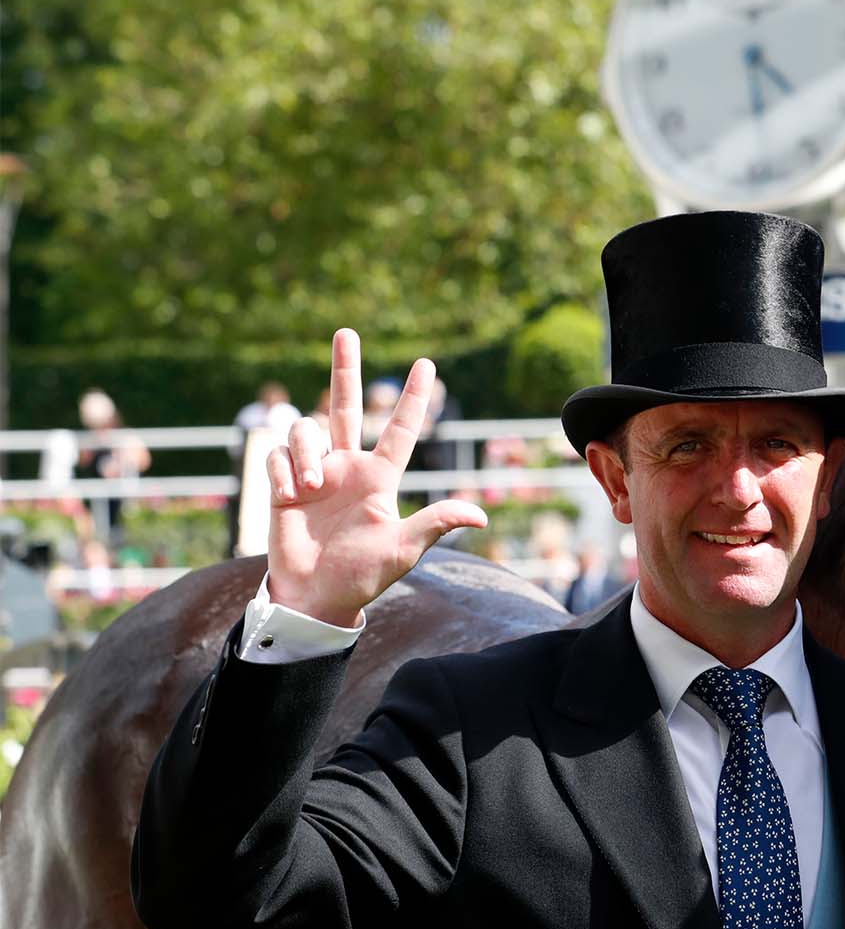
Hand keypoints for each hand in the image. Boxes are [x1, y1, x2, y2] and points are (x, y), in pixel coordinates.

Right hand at [264, 329, 486, 625]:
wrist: (315, 596)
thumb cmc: (362, 576)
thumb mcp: (402, 549)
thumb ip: (434, 524)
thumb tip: (481, 515)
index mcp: (379, 478)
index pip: (400, 429)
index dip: (414, 398)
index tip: (427, 363)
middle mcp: (347, 466)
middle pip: (344, 406)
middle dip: (345, 368)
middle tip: (347, 332)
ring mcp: (314, 472)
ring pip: (306, 430)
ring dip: (307, 453)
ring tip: (312, 488)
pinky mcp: (283, 483)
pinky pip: (278, 456)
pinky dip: (285, 471)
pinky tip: (292, 497)